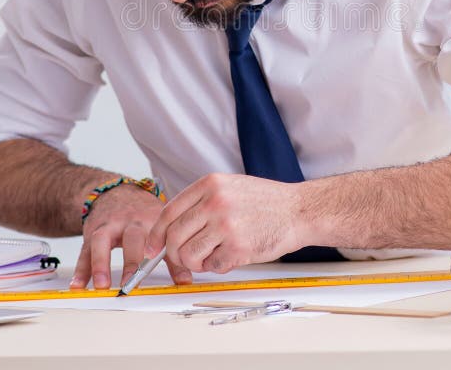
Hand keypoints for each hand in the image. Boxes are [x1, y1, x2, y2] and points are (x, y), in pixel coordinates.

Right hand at [70, 185, 191, 288]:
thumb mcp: (161, 226)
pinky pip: (84, 250)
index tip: (173, 278)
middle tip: (131, 283)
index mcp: (153, 219)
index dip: (167, 255)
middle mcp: (131, 221)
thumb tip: (186, 281)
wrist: (116, 193)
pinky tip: (78, 285)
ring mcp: (109, 225)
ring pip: (102, 241)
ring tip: (102, 285)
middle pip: (133, 237)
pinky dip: (81, 269)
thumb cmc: (142, 213)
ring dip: (101, 263)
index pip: (162, 237)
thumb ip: (171, 255)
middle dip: (132, 260)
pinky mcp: (92, 232)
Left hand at [145, 173, 305, 273]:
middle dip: (174, 253)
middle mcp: (214, 202)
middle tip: (184, 258)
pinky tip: (232, 255)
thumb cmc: (266, 201)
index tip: (152, 247)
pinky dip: (218, 267)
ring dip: (197, 262)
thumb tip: (171, 229)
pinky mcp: (238, 248)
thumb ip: (201, 202)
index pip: (169, 212)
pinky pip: (212, 266)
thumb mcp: (230, 187)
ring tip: (214, 255)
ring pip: (188, 255)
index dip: (156, 234)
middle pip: (174, 236)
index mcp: (210, 184)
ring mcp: (226, 225)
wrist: (298, 210)